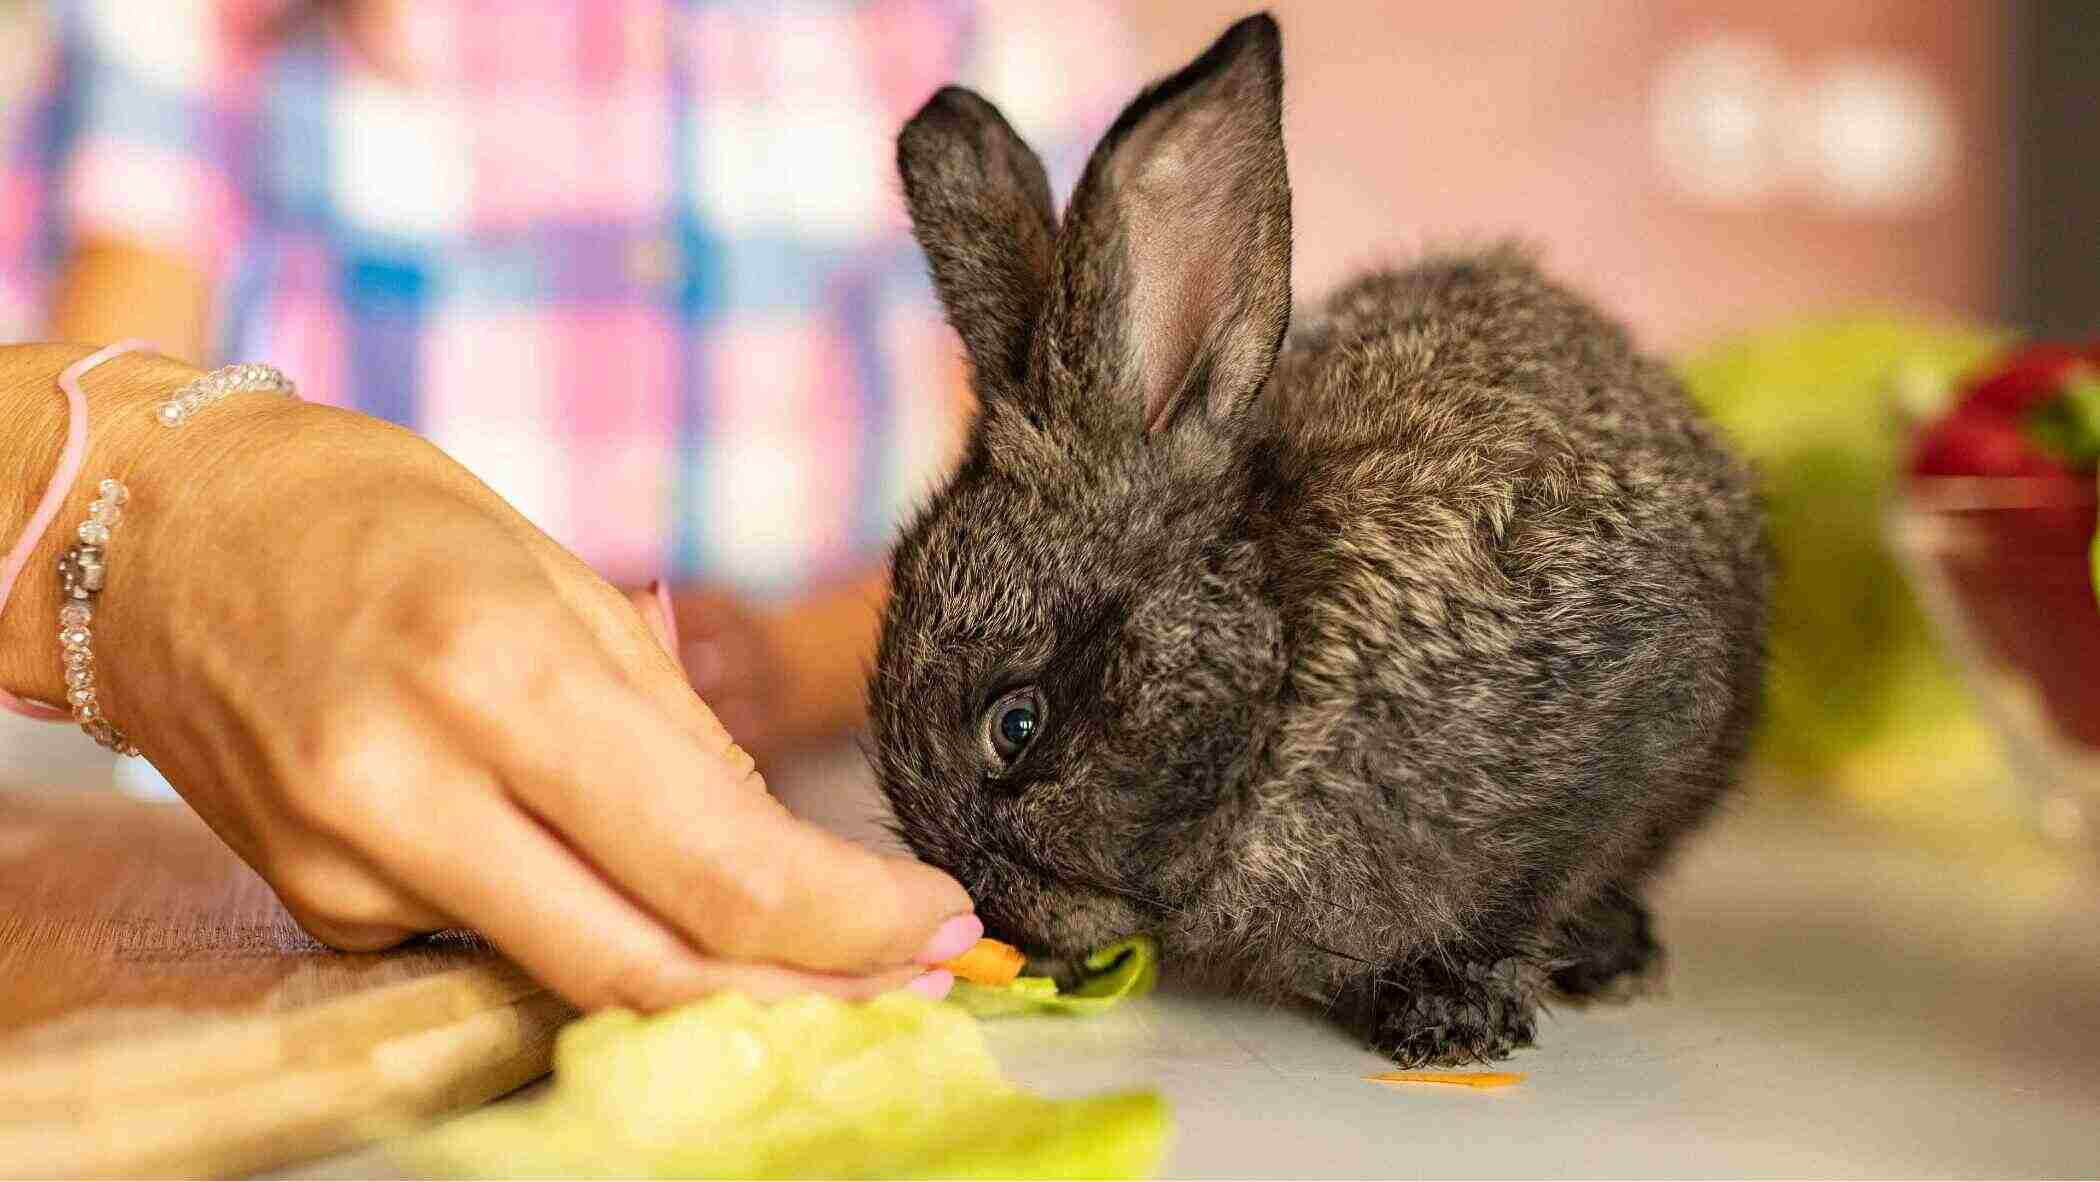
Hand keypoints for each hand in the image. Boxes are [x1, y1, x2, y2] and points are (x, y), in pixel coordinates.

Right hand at [51, 356, 976, 1010]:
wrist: (156, 532)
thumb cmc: (377, 516)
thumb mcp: (559, 577)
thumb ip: (669, 733)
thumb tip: (772, 857)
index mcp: (499, 673)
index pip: (715, 866)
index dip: (850, 918)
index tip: (942, 917)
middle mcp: (411, 789)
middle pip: (656, 969)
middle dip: (813, 987)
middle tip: (918, 973)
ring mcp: (349, 867)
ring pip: (578, 980)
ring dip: (719, 981)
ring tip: (821, 946)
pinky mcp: (315, 908)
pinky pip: (491, 945)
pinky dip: (586, 929)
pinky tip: (625, 883)